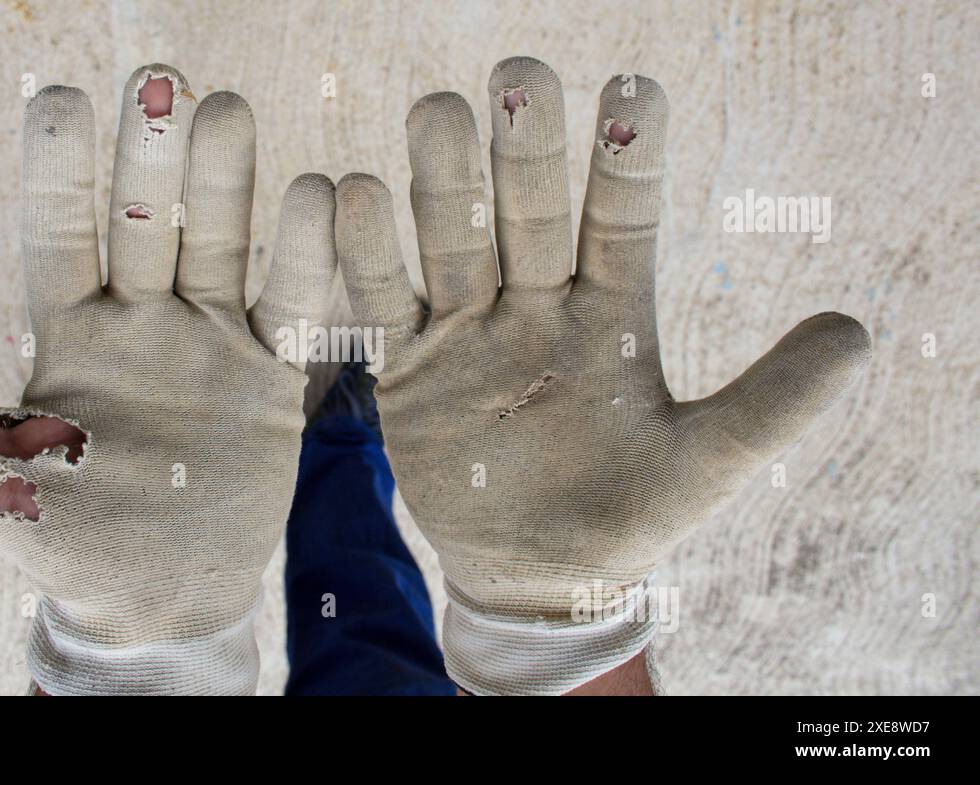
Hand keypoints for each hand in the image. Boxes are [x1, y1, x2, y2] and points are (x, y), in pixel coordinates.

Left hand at [0, 65, 335, 694]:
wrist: (156, 597)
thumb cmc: (62, 539)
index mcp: (69, 332)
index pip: (58, 236)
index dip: (58, 172)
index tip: (62, 102)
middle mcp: (140, 320)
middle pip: (146, 223)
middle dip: (152, 156)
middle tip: (161, 77)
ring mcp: (207, 342)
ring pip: (218, 246)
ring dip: (227, 183)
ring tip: (231, 111)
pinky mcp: (266, 378)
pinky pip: (289, 310)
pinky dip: (304, 260)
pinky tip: (315, 196)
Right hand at [334, 57, 868, 693]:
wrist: (540, 576)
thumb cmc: (628, 516)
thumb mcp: (705, 465)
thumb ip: (772, 402)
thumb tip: (858, 333)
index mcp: (612, 313)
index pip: (622, 218)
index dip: (627, 160)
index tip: (634, 93)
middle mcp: (539, 303)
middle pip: (528, 212)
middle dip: (524, 147)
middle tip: (519, 72)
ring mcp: (472, 330)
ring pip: (455, 239)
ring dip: (444, 182)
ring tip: (436, 111)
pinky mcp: (414, 366)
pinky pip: (389, 302)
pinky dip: (371, 255)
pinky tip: (353, 193)